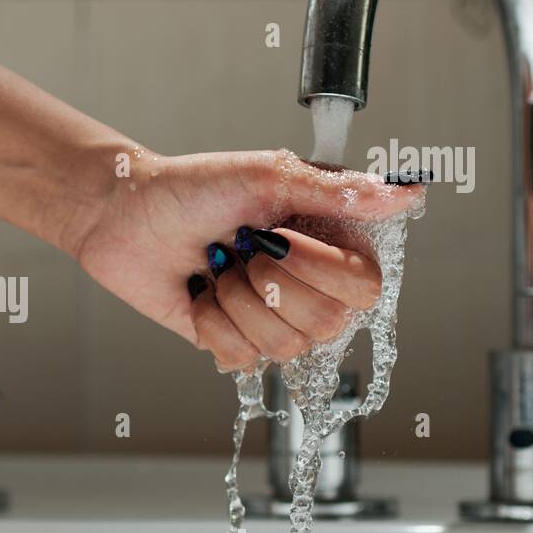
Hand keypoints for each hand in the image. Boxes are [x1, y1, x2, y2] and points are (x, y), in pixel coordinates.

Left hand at [72, 149, 422, 370]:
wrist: (124, 214)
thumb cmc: (194, 187)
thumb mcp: (270, 175)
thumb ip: (339, 191)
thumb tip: (408, 192)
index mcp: (330, 244)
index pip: (366, 287)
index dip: (321, 268)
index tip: (279, 234)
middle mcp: (309, 287)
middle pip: (327, 322)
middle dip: (269, 281)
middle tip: (242, 247)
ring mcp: (271, 320)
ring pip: (282, 345)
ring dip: (236, 299)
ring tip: (219, 265)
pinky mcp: (232, 343)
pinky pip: (240, 358)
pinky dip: (211, 321)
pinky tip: (201, 293)